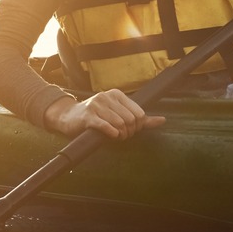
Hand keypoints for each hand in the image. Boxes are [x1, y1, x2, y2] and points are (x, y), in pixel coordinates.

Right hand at [44, 89, 164, 138]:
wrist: (70, 117)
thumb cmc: (97, 116)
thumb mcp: (119, 113)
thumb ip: (142, 119)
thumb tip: (163, 120)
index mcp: (117, 94)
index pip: (138, 113)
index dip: (137, 126)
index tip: (130, 130)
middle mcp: (107, 96)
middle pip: (130, 120)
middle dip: (129, 132)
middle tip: (122, 135)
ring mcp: (97, 105)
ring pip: (119, 124)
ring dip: (120, 135)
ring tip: (116, 136)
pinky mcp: (88, 116)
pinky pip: (106, 126)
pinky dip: (112, 133)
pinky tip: (111, 136)